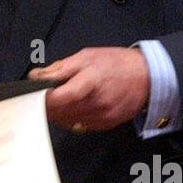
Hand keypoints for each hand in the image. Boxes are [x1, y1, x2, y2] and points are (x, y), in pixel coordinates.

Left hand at [27, 47, 149, 132]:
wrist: (147, 77)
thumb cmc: (116, 63)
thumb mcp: (86, 56)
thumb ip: (60, 68)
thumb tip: (37, 76)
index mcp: (91, 81)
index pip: (60, 97)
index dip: (43, 97)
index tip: (35, 92)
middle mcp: (97, 103)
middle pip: (60, 112)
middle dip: (46, 104)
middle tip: (42, 95)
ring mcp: (101, 117)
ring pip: (67, 121)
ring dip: (57, 113)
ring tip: (58, 99)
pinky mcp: (105, 125)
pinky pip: (79, 125)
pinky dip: (70, 118)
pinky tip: (72, 107)